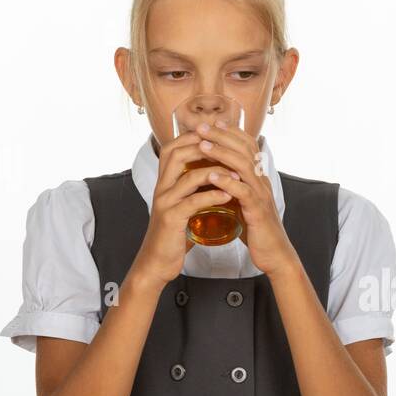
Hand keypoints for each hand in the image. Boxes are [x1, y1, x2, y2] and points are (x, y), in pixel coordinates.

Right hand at [130, 131, 236, 288]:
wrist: (158, 260)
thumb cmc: (174, 232)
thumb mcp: (181, 204)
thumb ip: (191, 189)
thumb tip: (212, 174)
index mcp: (164, 182)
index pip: (172, 148)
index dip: (192, 137)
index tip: (216, 134)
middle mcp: (161, 188)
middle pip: (176, 154)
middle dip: (202, 147)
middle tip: (227, 148)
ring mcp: (164, 202)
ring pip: (187, 177)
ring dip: (214, 172)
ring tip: (236, 173)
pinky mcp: (171, 219)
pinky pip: (193, 202)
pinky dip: (212, 196)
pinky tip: (228, 195)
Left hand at [192, 118, 300, 277]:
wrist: (274, 253)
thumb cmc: (256, 228)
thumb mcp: (244, 201)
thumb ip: (234, 186)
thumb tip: (215, 175)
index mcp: (258, 177)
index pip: (248, 146)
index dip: (231, 132)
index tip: (212, 123)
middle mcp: (262, 181)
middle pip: (245, 149)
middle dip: (222, 136)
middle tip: (202, 127)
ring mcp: (261, 195)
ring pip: (244, 166)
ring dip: (222, 153)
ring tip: (203, 145)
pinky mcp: (258, 211)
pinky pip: (243, 192)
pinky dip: (227, 182)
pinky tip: (212, 176)